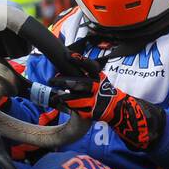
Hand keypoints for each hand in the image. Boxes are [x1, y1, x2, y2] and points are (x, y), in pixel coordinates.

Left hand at [48, 70, 165, 150]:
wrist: (117, 108)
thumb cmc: (103, 90)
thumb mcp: (99, 79)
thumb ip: (86, 74)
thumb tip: (67, 64)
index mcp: (99, 77)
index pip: (89, 66)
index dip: (80, 60)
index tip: (68, 56)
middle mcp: (97, 87)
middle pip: (78, 83)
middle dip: (64, 81)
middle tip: (52, 80)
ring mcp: (95, 100)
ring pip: (75, 98)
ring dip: (64, 97)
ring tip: (56, 95)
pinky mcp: (92, 112)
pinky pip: (77, 109)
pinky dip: (68, 106)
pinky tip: (62, 104)